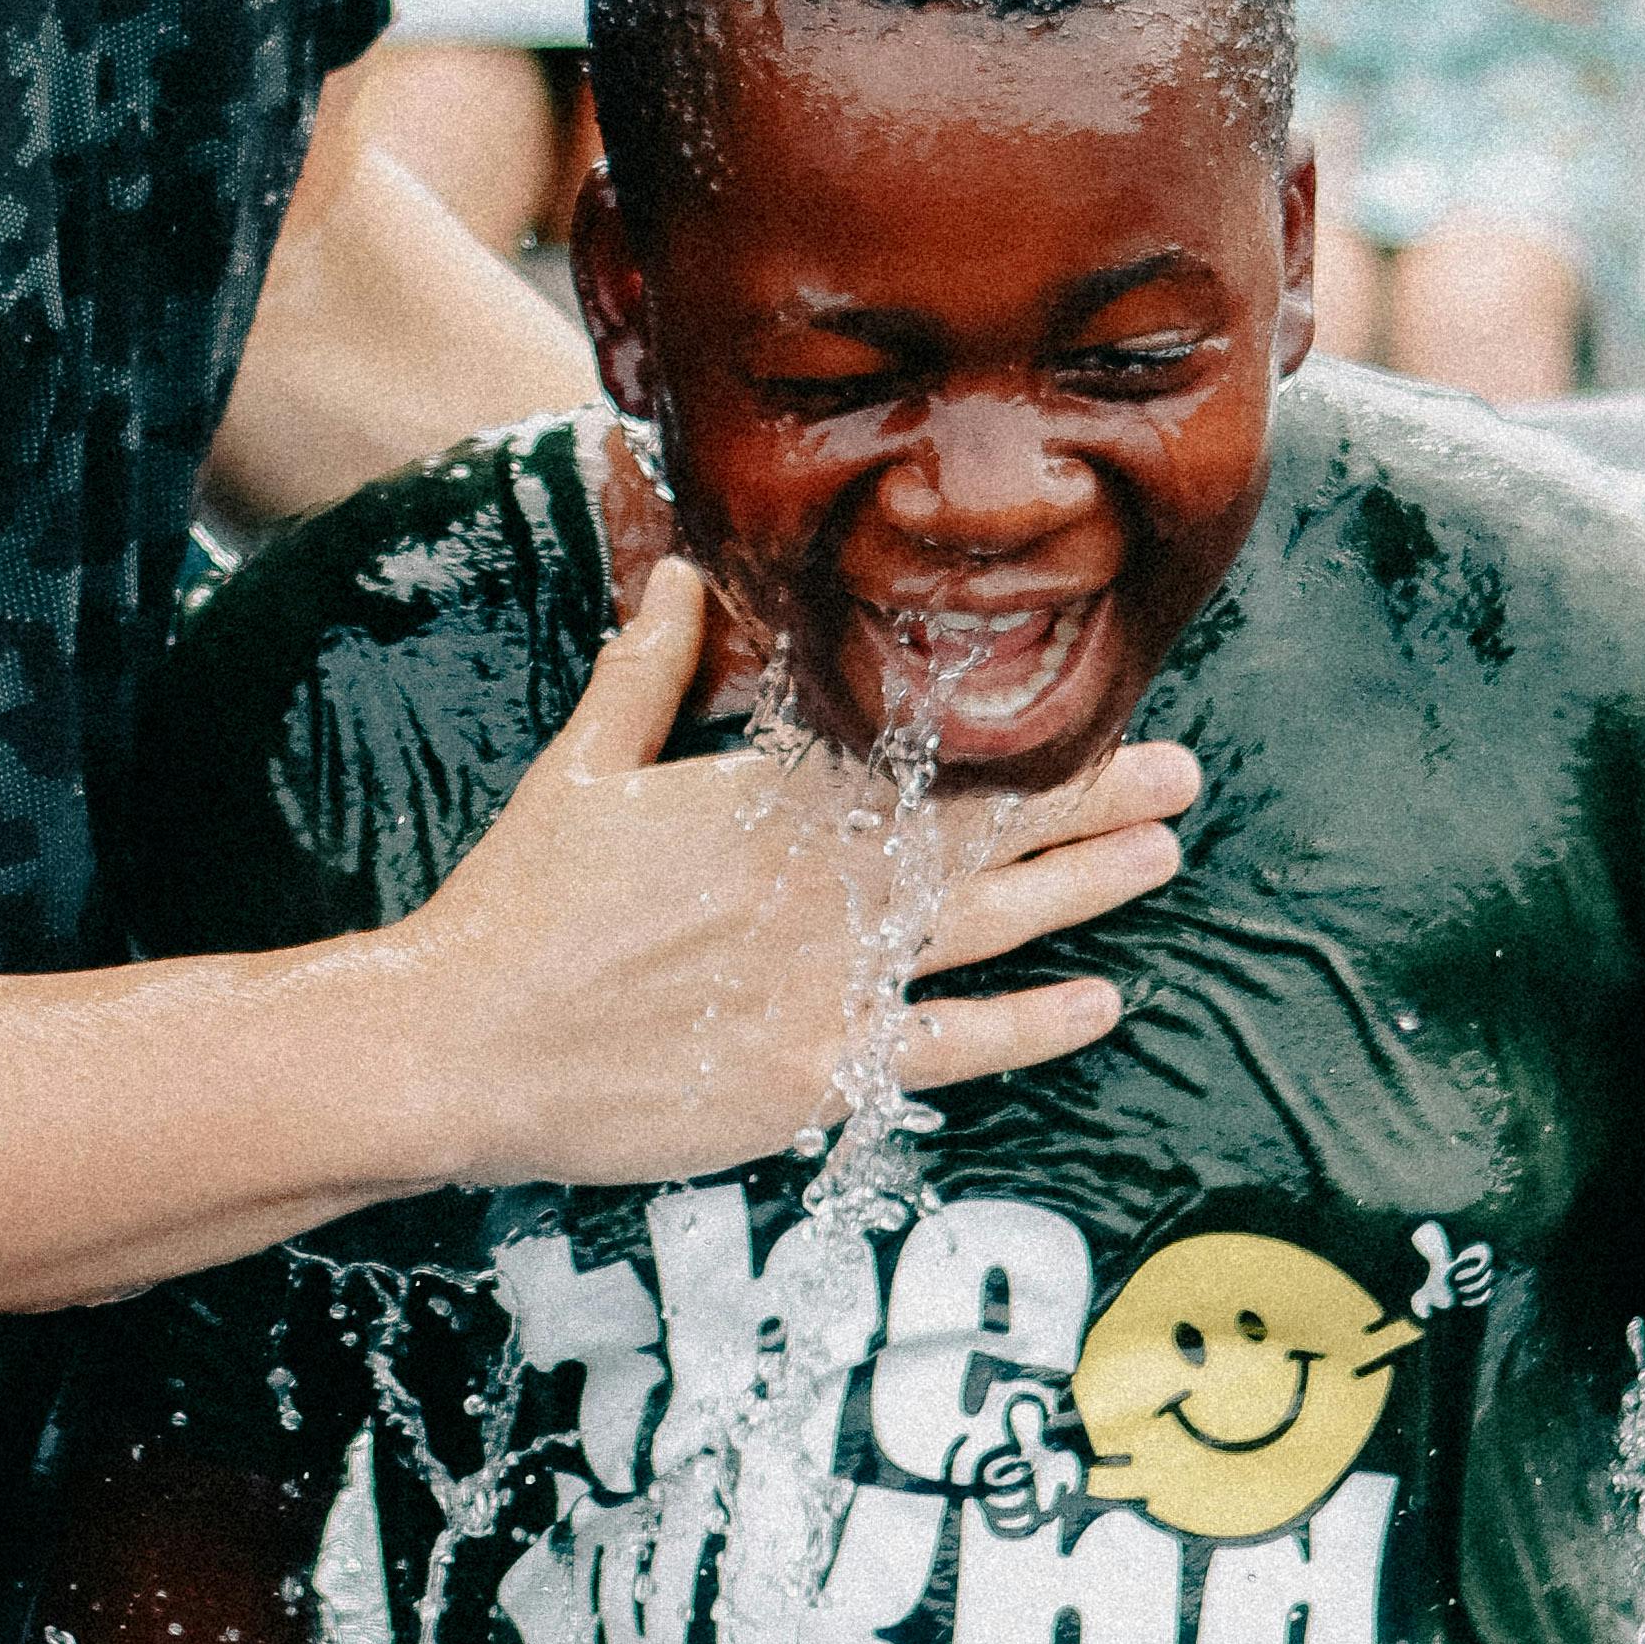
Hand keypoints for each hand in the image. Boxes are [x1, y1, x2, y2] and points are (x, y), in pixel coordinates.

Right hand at [398, 553, 1197, 1166]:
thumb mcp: (580, 765)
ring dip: (1087, 886)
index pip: (918, 749)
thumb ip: (647, 668)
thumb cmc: (517, 902)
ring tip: (1165, 851)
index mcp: (768, 798)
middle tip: (1181, 766)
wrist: (464, 1042)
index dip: (1008, 725)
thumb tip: (684, 572)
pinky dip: (1033, 1026)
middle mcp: (819, 884)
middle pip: (982, 829)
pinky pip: (951, 1047)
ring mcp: (827, 982)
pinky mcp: (817, 1071)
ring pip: (990, 925)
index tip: (1084, 692)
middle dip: (1088, 792)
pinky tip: (1103, 1003)